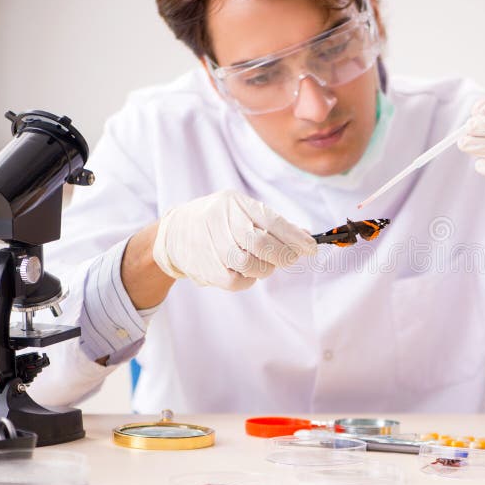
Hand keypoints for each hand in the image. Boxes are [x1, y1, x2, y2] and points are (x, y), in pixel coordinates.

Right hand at [152, 190, 316, 289]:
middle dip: (284, 255)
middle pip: (263, 244)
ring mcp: (213, 245)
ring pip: (252, 265)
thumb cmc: (219, 222)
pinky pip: (238, 281)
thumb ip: (272, 223)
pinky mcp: (207, 268)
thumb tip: (305, 238)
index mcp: (236, 203)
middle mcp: (223, 221)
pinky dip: (248, 279)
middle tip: (291, 258)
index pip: (273, 222)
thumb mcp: (242, 211)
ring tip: (263, 263)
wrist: (173, 233)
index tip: (311, 249)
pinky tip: (244, 271)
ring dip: (265, 268)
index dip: (296, 238)